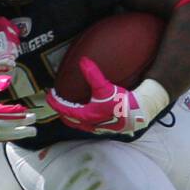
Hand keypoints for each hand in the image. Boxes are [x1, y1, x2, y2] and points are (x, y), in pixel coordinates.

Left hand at [45, 58, 163, 135]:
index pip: (64, 109)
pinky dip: (83, 119)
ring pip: (79, 124)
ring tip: (71, 107)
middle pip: (69, 120)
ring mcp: (97, 128)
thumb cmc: (121, 102)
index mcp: (85, 116)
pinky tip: (89, 112)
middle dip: (62, 112)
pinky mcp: (106, 128)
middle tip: (58, 102)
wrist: (139, 112)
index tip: (50, 96)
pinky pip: (89, 125)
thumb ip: (92, 74)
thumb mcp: (105, 87)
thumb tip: (83, 60)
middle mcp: (89, 125)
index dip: (55, 103)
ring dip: (73, 116)